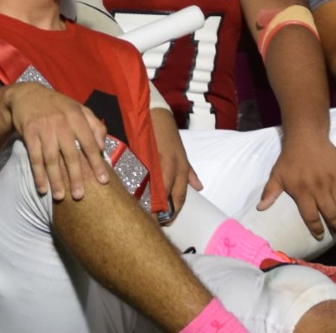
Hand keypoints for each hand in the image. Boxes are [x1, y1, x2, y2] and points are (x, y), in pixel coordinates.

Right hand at [4, 83, 109, 200]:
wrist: (27, 95)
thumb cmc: (58, 106)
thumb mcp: (78, 109)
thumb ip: (94, 125)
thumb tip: (102, 147)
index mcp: (76, 116)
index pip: (90, 143)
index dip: (97, 163)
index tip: (103, 181)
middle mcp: (61, 122)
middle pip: (71, 154)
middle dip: (76, 177)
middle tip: (80, 196)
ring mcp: (44, 127)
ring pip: (51, 158)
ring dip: (56, 179)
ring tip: (60, 197)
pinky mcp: (29, 132)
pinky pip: (34, 157)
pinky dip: (38, 174)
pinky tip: (42, 188)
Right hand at [149, 106, 200, 220]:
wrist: (155, 114)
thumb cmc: (168, 135)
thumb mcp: (182, 154)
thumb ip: (189, 172)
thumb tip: (200, 188)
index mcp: (182, 167)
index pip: (181, 194)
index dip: (175, 209)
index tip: (168, 221)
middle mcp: (174, 165)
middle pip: (170, 193)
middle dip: (164, 209)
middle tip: (156, 222)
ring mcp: (160, 160)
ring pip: (158, 186)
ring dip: (153, 200)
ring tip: (146, 213)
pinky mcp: (147, 154)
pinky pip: (145, 175)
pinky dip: (142, 186)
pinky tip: (136, 195)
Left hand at [259, 132, 335, 239]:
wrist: (306, 137)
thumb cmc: (290, 158)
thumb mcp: (277, 175)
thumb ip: (270, 193)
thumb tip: (260, 209)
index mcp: (302, 191)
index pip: (311, 217)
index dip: (317, 229)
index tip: (320, 236)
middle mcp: (319, 189)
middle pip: (331, 214)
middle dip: (334, 225)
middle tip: (335, 230)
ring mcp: (333, 181)